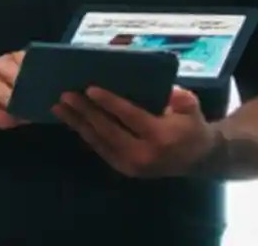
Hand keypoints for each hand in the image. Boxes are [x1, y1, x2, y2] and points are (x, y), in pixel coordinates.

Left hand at [53, 85, 217, 178]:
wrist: (198, 159)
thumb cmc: (191, 126)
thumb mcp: (192, 106)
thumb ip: (181, 97)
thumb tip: (167, 89)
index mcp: (160, 137)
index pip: (129, 117)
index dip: (109, 103)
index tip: (90, 89)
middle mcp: (143, 154)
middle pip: (108, 130)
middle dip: (85, 112)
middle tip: (66, 95)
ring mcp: (131, 165)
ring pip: (99, 142)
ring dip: (77, 124)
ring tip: (59, 107)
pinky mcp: (124, 169)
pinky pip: (101, 149)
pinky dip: (85, 134)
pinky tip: (72, 121)